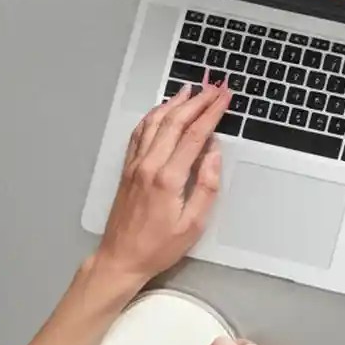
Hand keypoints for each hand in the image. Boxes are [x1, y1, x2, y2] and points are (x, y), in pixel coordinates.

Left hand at [94, 82, 230, 285]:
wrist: (120, 258)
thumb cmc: (159, 246)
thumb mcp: (193, 224)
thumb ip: (207, 187)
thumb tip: (214, 154)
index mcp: (168, 178)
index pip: (195, 135)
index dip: (212, 113)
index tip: (225, 97)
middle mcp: (149, 165)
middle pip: (175, 122)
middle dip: (197, 101)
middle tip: (214, 87)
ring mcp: (135, 164)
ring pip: (155, 123)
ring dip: (174, 103)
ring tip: (190, 89)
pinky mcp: (128, 168)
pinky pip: (139, 134)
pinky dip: (153, 116)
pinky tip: (162, 110)